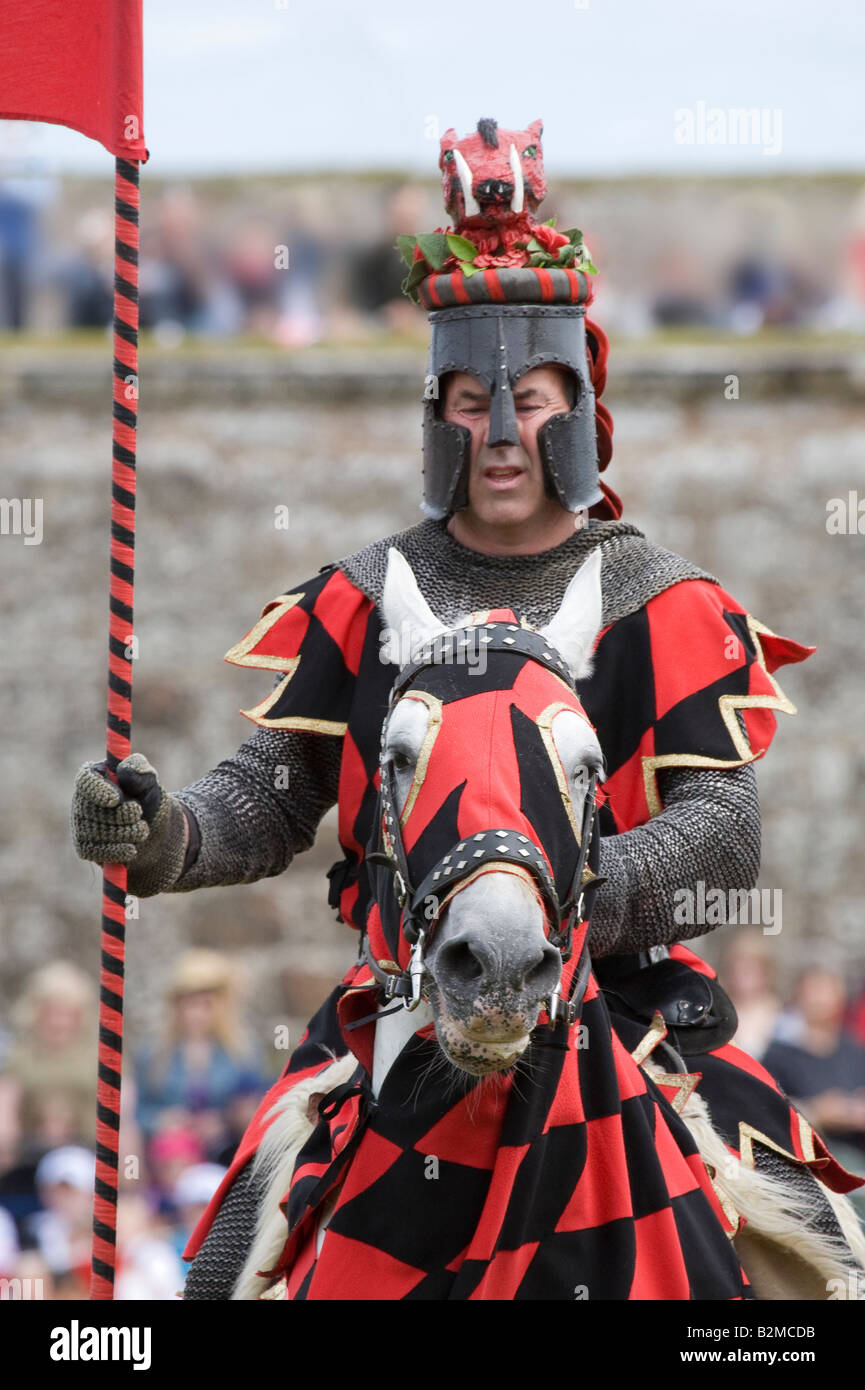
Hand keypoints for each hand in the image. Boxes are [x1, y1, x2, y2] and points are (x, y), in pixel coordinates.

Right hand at [71, 753, 188, 894]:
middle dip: (121, 814)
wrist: (156, 833)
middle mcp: (82, 800)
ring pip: (95, 832)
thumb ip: (140, 771)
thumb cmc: (148, 801)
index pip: (86, 780)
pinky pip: (95, 851)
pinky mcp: (85, 847)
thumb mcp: (150, 783)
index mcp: (96, 776)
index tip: (116, 799)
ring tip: (142, 830)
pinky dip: (117, 851)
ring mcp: (81, 824)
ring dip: (125, 833)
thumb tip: (124, 768)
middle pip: (91, 809)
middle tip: (139, 813)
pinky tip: (131, 848)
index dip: (98, 790)